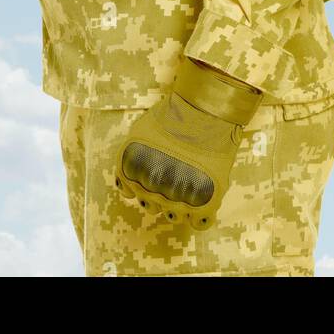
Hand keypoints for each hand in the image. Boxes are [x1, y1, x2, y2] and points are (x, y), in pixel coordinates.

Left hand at [114, 59, 262, 229]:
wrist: (206, 109)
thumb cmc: (173, 115)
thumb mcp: (139, 131)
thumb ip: (131, 161)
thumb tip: (128, 184)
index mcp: (136, 171)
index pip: (129, 191)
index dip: (139, 183)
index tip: (151, 172)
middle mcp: (155, 188)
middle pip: (151, 204)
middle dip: (158, 193)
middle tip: (172, 174)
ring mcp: (180, 198)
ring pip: (173, 216)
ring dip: (178, 205)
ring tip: (188, 184)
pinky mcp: (205, 202)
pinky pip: (199, 224)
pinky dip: (199, 216)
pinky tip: (201, 201)